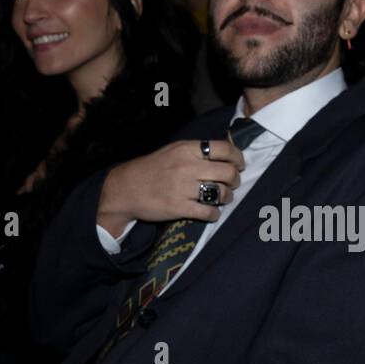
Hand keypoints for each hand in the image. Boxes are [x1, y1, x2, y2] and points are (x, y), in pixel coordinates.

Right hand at [96, 139, 244, 236]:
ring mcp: (183, 188)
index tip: (239, 165)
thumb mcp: (173, 150)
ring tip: (222, 198)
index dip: (237, 158)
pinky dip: (214, 214)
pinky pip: (209, 212)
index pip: (224, 149)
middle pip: (227, 172)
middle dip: (235, 180)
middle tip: (232, 184)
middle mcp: (187, 166)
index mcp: (187, 149)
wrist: (125, 189)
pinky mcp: (179, 207)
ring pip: (221, 193)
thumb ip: (197, 151)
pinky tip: (211, 212)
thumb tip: (226, 152)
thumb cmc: (152, 168)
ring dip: (227, 197)